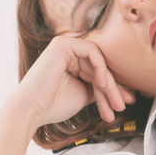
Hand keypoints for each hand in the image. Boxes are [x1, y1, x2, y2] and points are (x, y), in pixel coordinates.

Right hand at [14, 36, 135, 127]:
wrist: (32, 110)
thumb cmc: (53, 106)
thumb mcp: (84, 95)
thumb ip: (99, 88)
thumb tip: (123, 91)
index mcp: (72, 62)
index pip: (99, 72)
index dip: (114, 89)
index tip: (123, 105)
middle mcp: (69, 51)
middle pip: (101, 67)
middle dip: (114, 89)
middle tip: (122, 106)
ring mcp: (65, 45)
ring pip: (99, 62)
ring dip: (109, 85)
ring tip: (114, 104)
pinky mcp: (63, 44)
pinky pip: (92, 51)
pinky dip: (100, 68)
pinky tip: (102, 85)